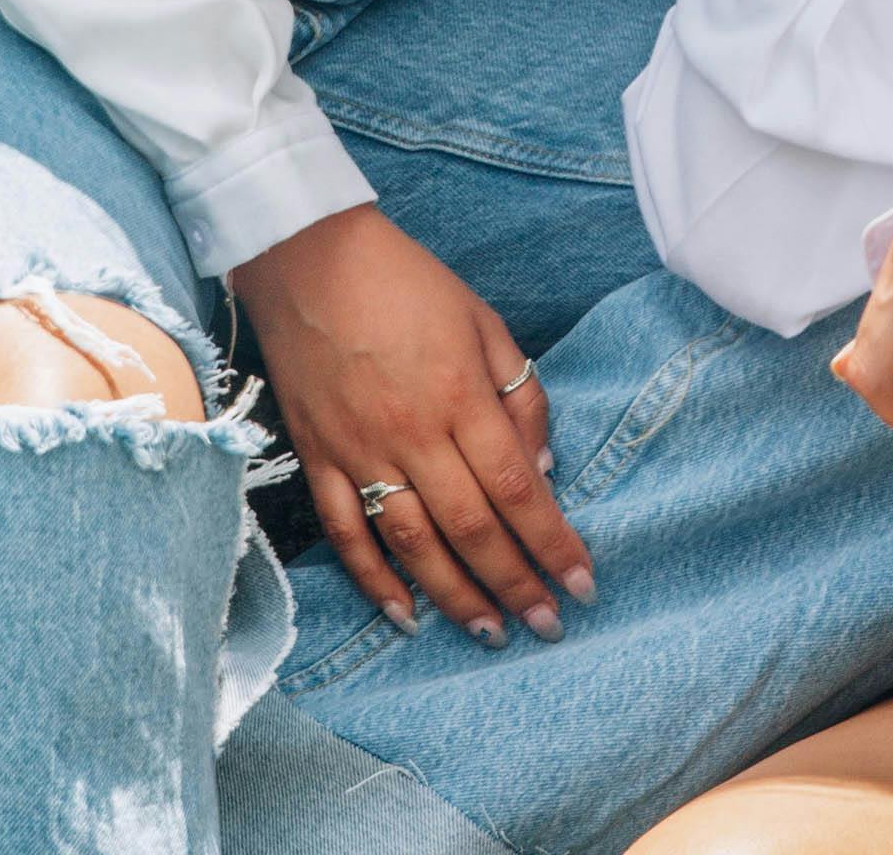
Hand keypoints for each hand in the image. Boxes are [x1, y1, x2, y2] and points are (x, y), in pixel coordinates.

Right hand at [232, 205, 590, 643]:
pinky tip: (403, 615)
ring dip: (454, 598)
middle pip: (471, 529)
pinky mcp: (318, 457)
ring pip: (412, 544)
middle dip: (514, 585)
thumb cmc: (408, 283)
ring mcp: (359, 451)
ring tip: (490, 634)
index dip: (552, 544)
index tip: (581, 585)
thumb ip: (518, 395)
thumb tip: (543, 469)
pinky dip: (373, 581)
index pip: (518, 490)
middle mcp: (412, 434)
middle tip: (547, 627)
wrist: (311, 258)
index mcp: (461, 396)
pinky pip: (345, 534)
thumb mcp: (483, 320)